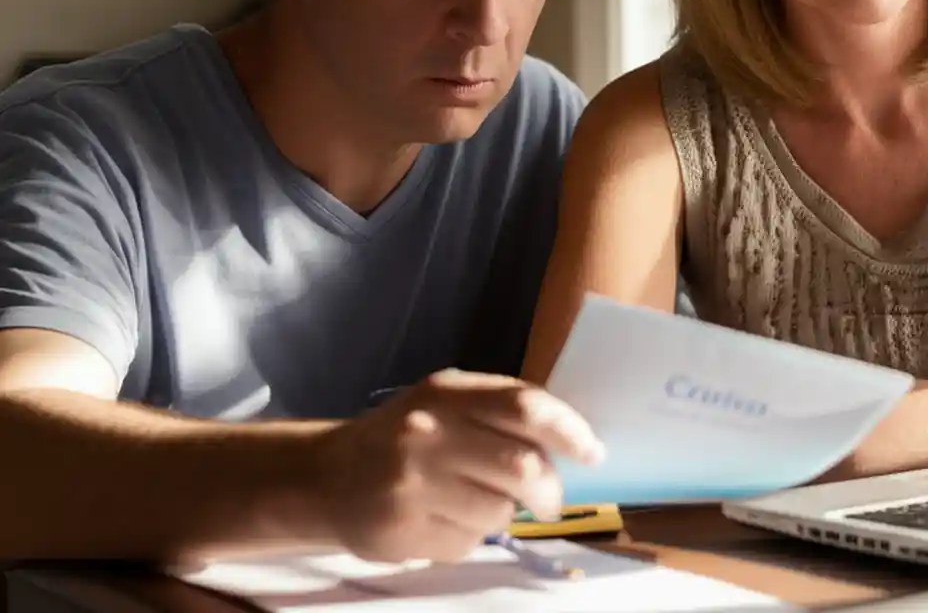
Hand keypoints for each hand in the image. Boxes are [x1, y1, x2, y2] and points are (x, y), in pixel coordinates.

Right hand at [314, 369, 604, 562]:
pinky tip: (440, 519)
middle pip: (523, 467)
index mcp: (447, 394)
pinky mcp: (402, 531)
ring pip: (499, 512)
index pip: (524, 406)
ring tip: (472, 501)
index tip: (593, 453)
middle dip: (550, 491)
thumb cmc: (405, 436)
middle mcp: (427, 434)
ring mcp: (411, 485)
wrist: (326, 475)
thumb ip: (501, 411)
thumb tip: (574, 442)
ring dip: (502, 513)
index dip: (569, 431)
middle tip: (551, 501)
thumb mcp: (446, 403)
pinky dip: (468, 536)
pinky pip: (467, 542)